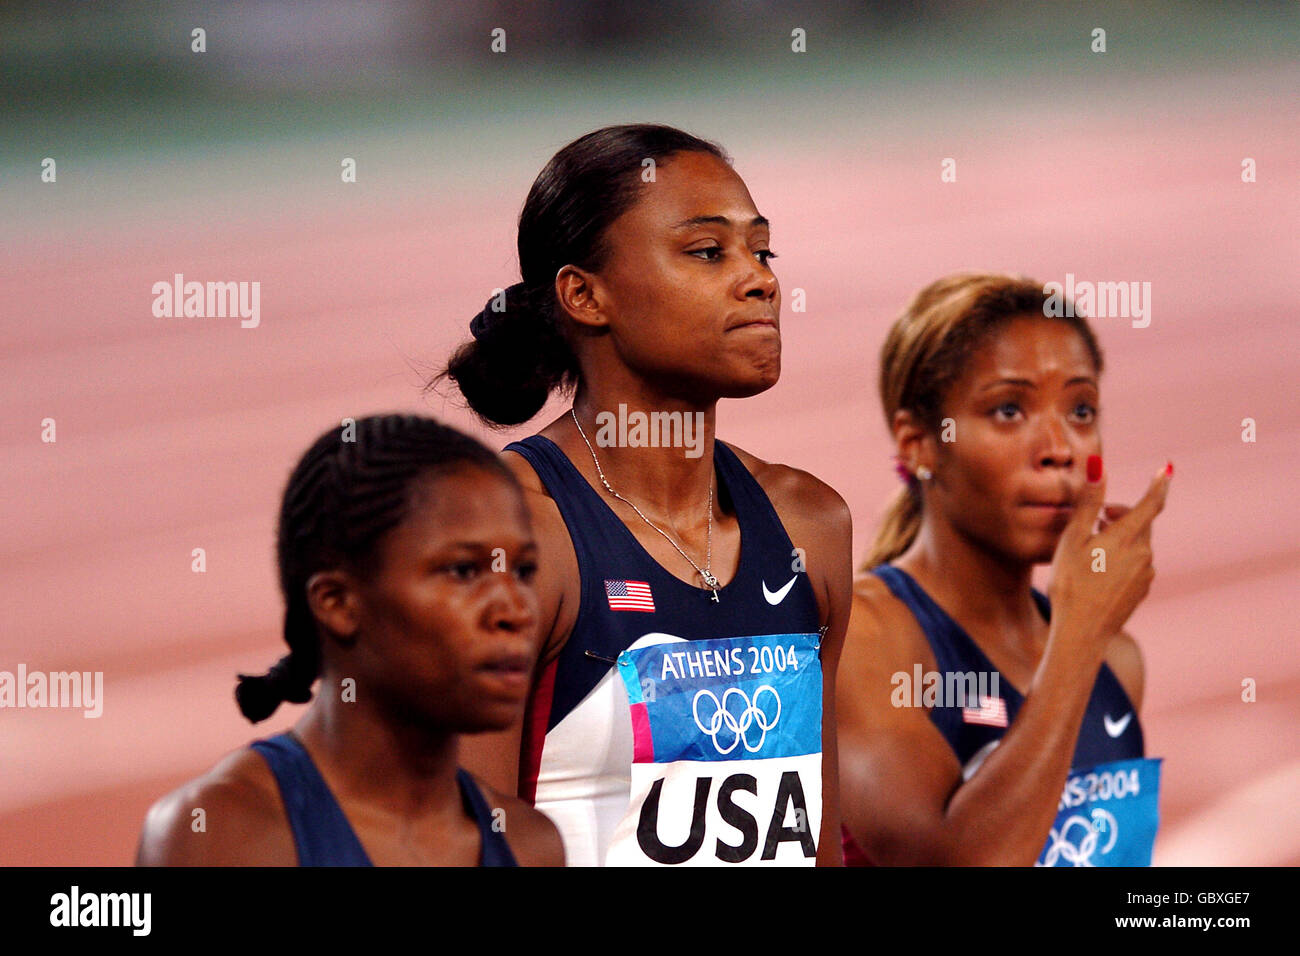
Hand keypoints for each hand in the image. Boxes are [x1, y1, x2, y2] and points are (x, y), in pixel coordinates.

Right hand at [1047, 457, 1171, 651]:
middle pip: (1141, 523)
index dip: (1159, 484)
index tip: (1167, 469)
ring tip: (1090, 549)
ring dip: (1119, 538)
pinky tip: (1097, 571)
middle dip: (1122, 514)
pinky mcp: (1141, 591)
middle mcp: (1144, 554)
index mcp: (1128, 537)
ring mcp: (1145, 575)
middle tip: (1096, 518)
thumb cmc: (1071, 583)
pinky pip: (1135, 565)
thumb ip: (1089, 502)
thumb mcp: (1073, 539)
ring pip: (1137, 545)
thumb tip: (1099, 465)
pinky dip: (1121, 559)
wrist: (1082, 632)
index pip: (1151, 503)